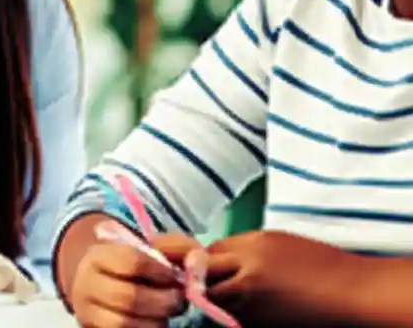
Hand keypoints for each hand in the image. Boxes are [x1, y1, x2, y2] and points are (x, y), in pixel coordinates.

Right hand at [69, 231, 197, 327]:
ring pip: (123, 323)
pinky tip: (155, 324)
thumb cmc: (138, 266)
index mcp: (99, 255)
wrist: (105, 284)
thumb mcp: (158, 249)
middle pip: (128, 297)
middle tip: (178, 301)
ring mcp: (86, 311)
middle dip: (163, 302)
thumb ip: (183, 250)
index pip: (132, 262)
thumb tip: (197, 265)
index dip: (162, 273)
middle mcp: (86, 282)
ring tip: (166, 314)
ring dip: (156, 322)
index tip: (177, 278)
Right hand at [205, 230, 356, 325]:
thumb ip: (235, 311)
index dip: (197, 295)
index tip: (198, 300)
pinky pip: (239, 239)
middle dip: (200, 273)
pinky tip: (248, 264)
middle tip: (205, 286)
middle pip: (202, 262)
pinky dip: (237, 251)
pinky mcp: (270, 233)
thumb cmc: (315, 318)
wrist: (355, 294)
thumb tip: (214, 307)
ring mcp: (259, 242)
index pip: (200, 288)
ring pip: (217, 246)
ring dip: (215, 259)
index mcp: (246, 289)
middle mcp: (247, 260)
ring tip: (226, 273)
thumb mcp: (265, 321)